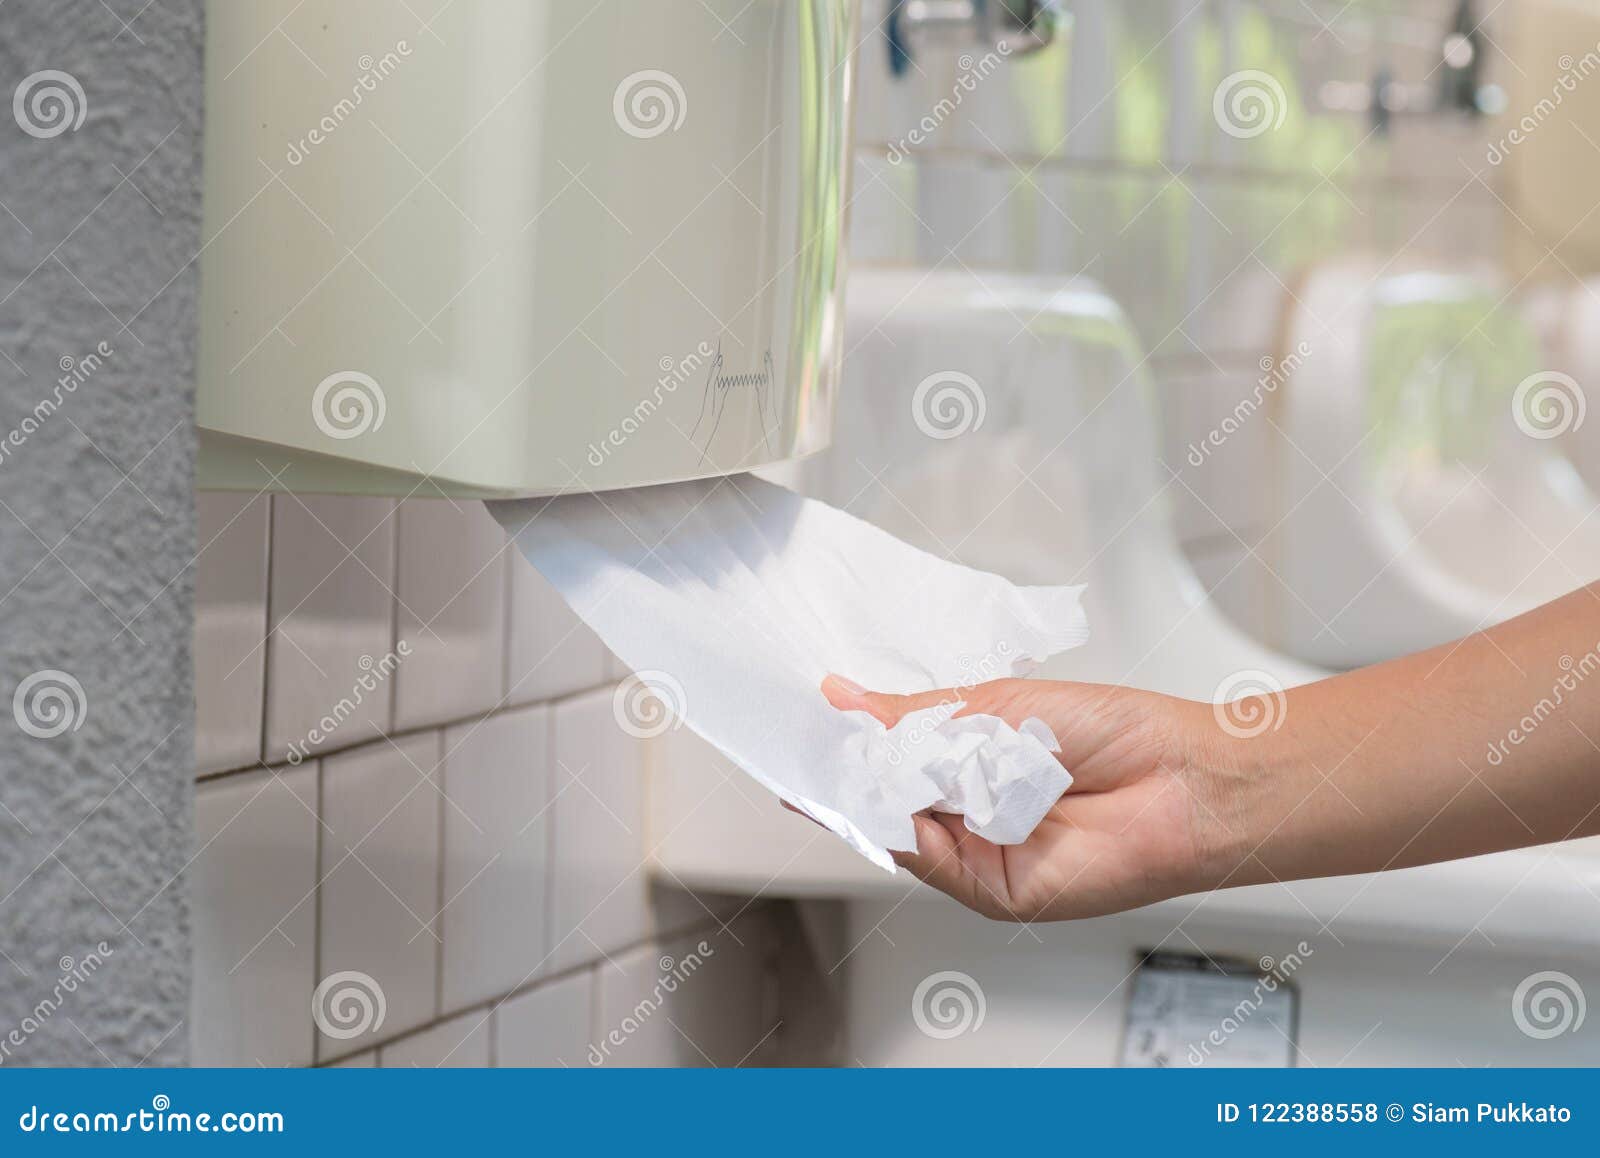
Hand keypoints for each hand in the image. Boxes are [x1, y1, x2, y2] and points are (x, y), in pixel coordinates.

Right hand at [820, 674, 1238, 920]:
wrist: (1182, 779)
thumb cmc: (1112, 734)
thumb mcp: (995, 707)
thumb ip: (914, 718)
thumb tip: (845, 696)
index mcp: (968, 765)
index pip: (887, 761)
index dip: (845, 747)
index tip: (805, 726)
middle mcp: (968, 815)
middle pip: (885, 801)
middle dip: (847, 774)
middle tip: (812, 742)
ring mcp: (977, 855)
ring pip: (900, 833)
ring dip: (874, 799)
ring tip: (856, 758)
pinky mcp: (992, 891)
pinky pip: (932, 863)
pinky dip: (907, 832)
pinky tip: (899, 798)